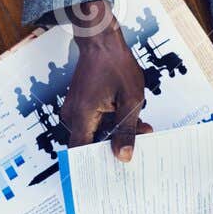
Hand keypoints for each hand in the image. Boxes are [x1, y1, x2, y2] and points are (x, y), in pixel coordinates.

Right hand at [63, 8, 148, 161]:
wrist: (101, 42)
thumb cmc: (115, 65)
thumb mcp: (130, 100)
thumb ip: (127, 130)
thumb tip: (123, 156)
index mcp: (82, 117)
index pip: (82, 153)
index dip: (95, 165)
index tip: (111, 171)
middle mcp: (72, 116)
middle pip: (90, 143)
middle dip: (115, 144)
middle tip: (140, 139)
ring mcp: (73, 111)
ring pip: (94, 133)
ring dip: (115, 132)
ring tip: (140, 124)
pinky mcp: (79, 106)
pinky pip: (92, 122)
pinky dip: (110, 122)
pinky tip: (127, 116)